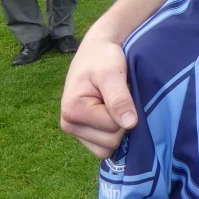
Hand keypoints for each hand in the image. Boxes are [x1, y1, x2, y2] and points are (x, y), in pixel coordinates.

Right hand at [60, 37, 135, 157]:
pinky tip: (113, 113)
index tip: (120, 89)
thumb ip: (119, 98)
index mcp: (71, 111)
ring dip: (118, 127)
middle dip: (121, 120)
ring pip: (108, 148)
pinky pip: (104, 147)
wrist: (97, 51)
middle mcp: (68, 125)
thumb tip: (130, 124)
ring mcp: (76, 132)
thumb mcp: (112, 73)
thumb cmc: (103, 57)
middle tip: (118, 96)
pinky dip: (114, 133)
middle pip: (110, 142)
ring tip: (114, 104)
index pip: (113, 128)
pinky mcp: (84, 134)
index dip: (125, 110)